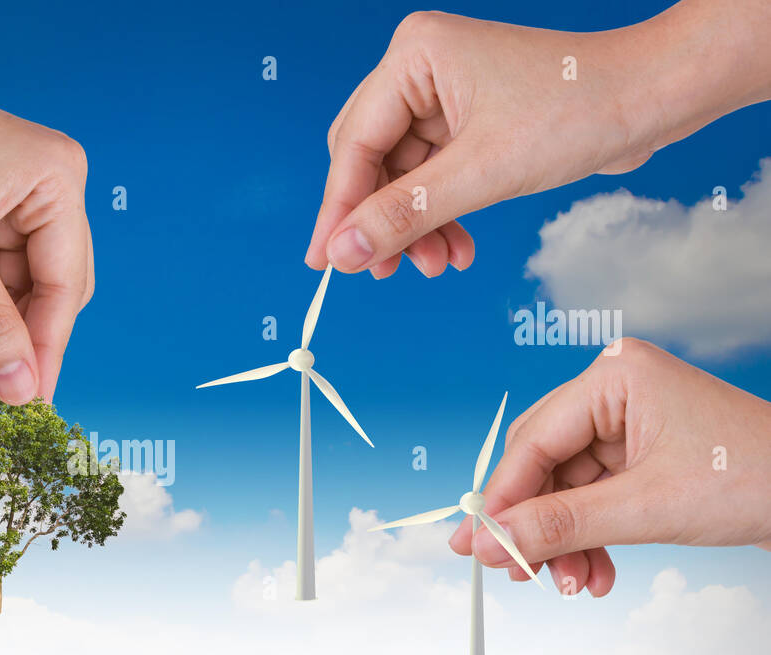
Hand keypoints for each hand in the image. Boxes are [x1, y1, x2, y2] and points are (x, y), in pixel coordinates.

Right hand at [305, 3, 770, 278]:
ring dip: (415, 228)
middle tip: (381, 273)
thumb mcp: (482, 174)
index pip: (355, 145)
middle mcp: (421, 70)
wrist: (654, 98)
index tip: (324, 263)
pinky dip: (439, 218)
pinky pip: (432, 180)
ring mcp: (443, 96)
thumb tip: (342, 254)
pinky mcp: (466, 121)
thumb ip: (403, 216)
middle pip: (370, 162)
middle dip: (381, 222)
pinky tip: (456, 249)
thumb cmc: (581, 110)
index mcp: (414, 57)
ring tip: (436, 266)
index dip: (339, 210)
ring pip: (401, 180)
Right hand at [448, 338, 770, 596]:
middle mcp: (615, 395)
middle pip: (542, 466)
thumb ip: (562, 525)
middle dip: (535, 526)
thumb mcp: (648, 508)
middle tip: (515, 571)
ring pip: (565, 491)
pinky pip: (592, 501)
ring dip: (564, 543)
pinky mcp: (641, 458)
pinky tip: (595, 574)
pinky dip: (589, 540)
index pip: (534, 441)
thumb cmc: (759, 479)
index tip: (475, 544)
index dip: (502, 498)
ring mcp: (628, 427)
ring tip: (570, 584)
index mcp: (615, 378)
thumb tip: (491, 542)